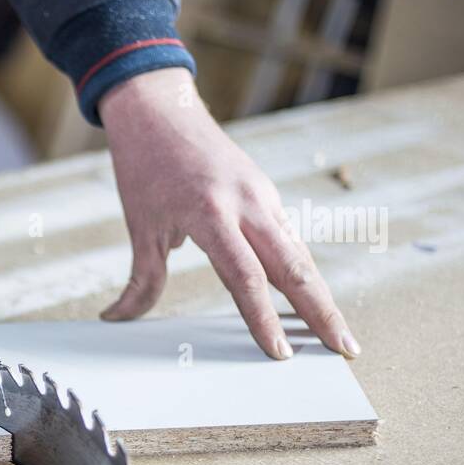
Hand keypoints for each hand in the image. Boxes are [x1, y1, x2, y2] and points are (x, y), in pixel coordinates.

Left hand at [98, 68, 358, 359]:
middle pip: (294, 268)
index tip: (279, 353)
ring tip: (339, 334)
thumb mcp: (140, 226)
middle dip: (321, 312)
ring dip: (321, 295)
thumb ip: (141, 279)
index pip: (245, 278)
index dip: (264, 318)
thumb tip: (118, 318)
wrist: (160, 111)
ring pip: (299, 254)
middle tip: (345, 349)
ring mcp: (262, 197)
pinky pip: (289, 239)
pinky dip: (303, 272)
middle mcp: (247, 205)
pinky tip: (315, 301)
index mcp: (211, 213)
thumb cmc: (146, 167)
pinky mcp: (266, 194)